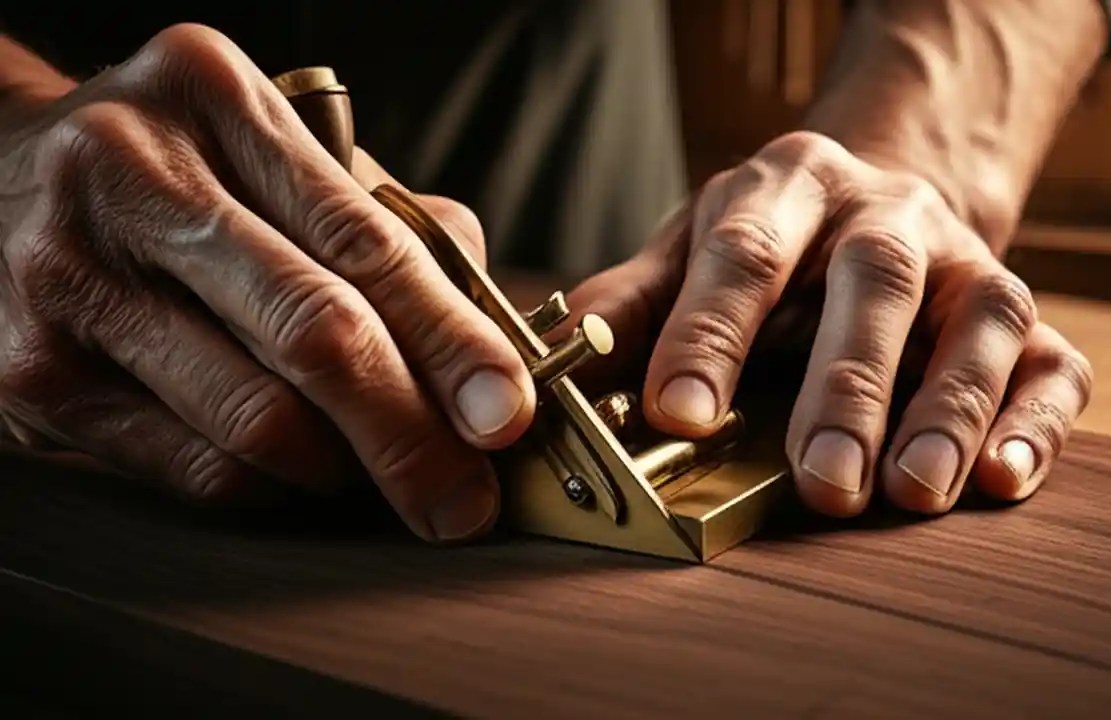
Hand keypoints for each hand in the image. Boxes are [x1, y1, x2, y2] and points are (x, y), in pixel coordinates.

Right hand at [0, 24, 535, 540]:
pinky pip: (193, 464)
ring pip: (255, 419)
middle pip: (313, 334)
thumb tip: (491, 330)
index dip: (452, 340)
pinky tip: (305, 473)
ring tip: (388, 477)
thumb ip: (390, 223)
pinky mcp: (33, 371)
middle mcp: (132, 176)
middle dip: (411, 434)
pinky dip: (272, 486)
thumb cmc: (179, 172)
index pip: (367, 242)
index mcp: (218, 102)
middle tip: (465, 499)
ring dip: (345, 469)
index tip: (508, 412)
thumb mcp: (278, 154)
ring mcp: (69, 276)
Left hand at [568, 131, 1092, 515]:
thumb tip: (561, 366)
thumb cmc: (773, 247)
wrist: (880, 205)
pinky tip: (998, 480)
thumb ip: (633, 306)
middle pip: (879, 280)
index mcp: (789, 187)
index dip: (709, 334)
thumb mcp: (690, 251)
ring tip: (911, 491)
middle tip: (821, 481)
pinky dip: (1033, 424)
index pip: (745, 252)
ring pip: (983, 319)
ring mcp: (969, 261)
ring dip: (950, 408)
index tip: (678, 417)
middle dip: (848, 383)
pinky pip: (1053, 364)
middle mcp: (890, 213)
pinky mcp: (1029, 318)